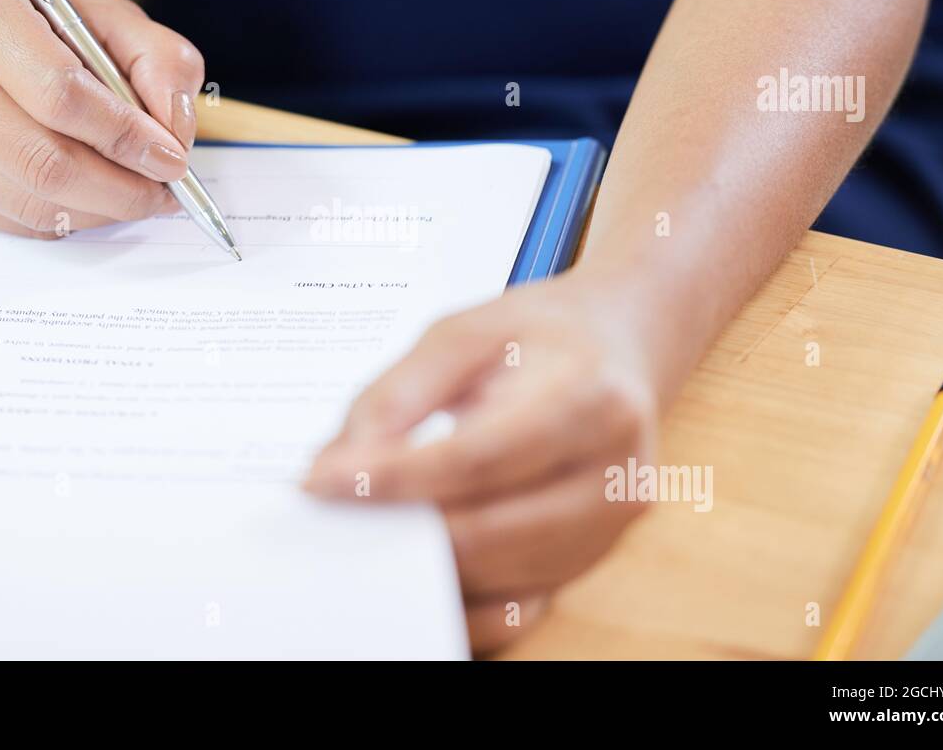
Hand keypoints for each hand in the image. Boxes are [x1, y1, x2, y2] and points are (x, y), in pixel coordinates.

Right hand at [0, 0, 201, 236]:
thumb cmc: (44, 23)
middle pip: (44, 163)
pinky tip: (95, 197)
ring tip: (138, 195)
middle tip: (165, 192)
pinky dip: (71, 220)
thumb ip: (161, 61)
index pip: (61, 95)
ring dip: (102, 211)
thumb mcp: (113, 18)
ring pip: (32, 204)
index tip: (172, 157)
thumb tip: (174, 134)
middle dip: (121, 189)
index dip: (126, 136)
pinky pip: (17, 223)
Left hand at [303, 272, 659, 654]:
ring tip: (366, 532)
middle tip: (332, 514)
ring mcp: (608, 528)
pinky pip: (516, 610)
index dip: (394, 478)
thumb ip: (398, 394)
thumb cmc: (540, 336)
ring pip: (497, 577)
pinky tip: (415, 568)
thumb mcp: (462, 332)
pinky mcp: (590, 562)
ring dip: (421, 564)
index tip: (323, 481)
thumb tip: (341, 464)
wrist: (619, 348)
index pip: (478, 457)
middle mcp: (613, 473)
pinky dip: (458, 599)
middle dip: (399, 528)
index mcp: (589, 398)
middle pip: (488, 530)